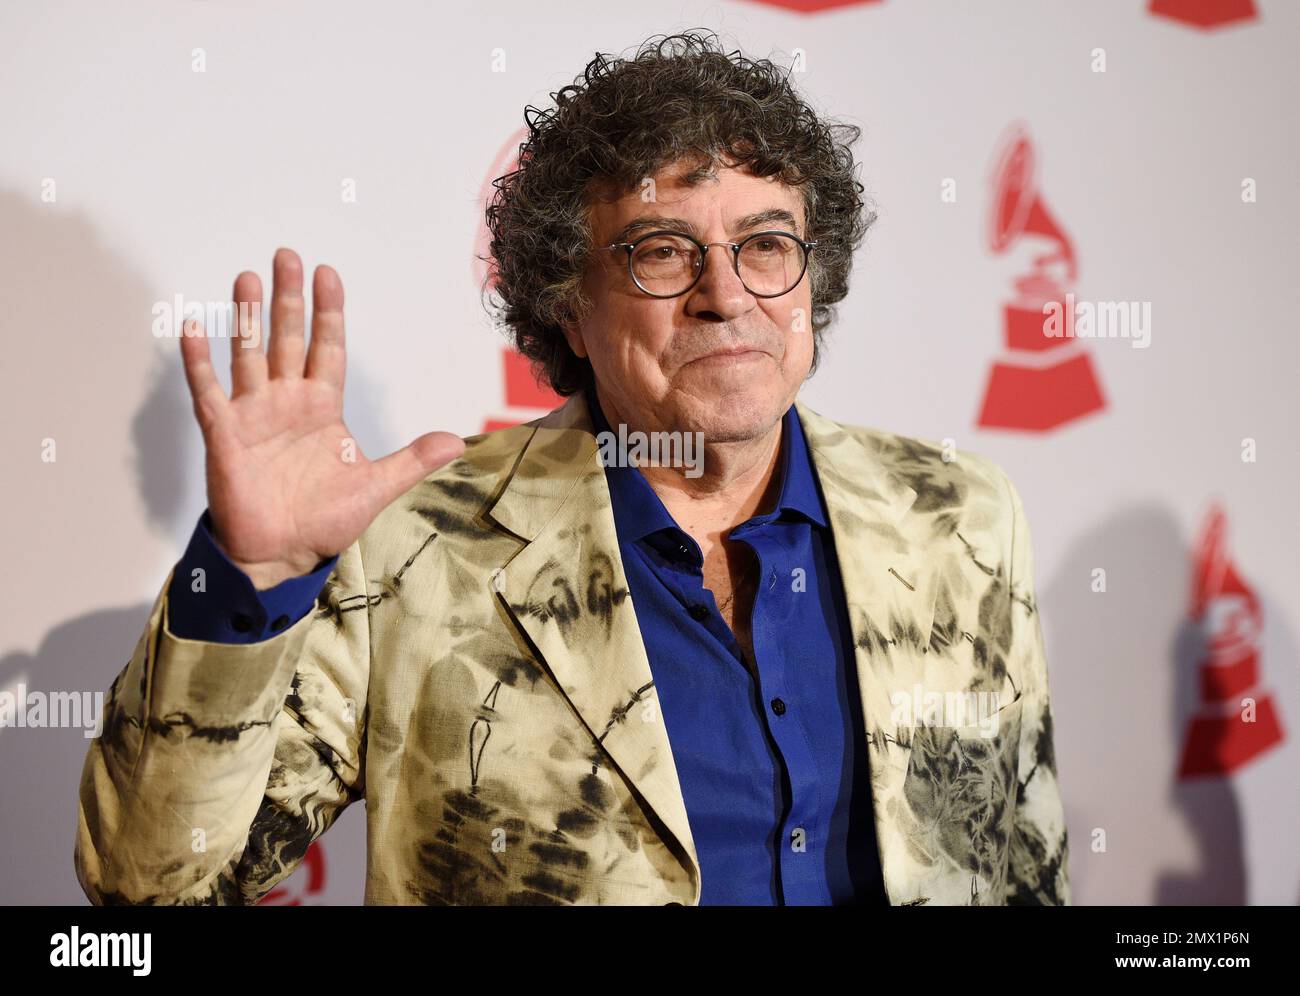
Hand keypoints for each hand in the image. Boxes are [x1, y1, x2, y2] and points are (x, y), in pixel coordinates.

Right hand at [178, 248, 464, 589]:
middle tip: (287, 254)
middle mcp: (286, 402)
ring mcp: (253, 415)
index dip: (328, 312)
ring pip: (249, 355)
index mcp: (322, 407)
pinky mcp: (224, 435)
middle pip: (286, 339)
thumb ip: (412, 460)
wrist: (283, 554)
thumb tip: (457, 442)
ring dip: (247, 317)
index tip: (328, 273)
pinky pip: (209, 392)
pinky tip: (194, 327)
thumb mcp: (375, 486)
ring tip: (247, 278)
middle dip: (288, 299)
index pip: (327, 348)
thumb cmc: (324, 519)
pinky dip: (200, 362)